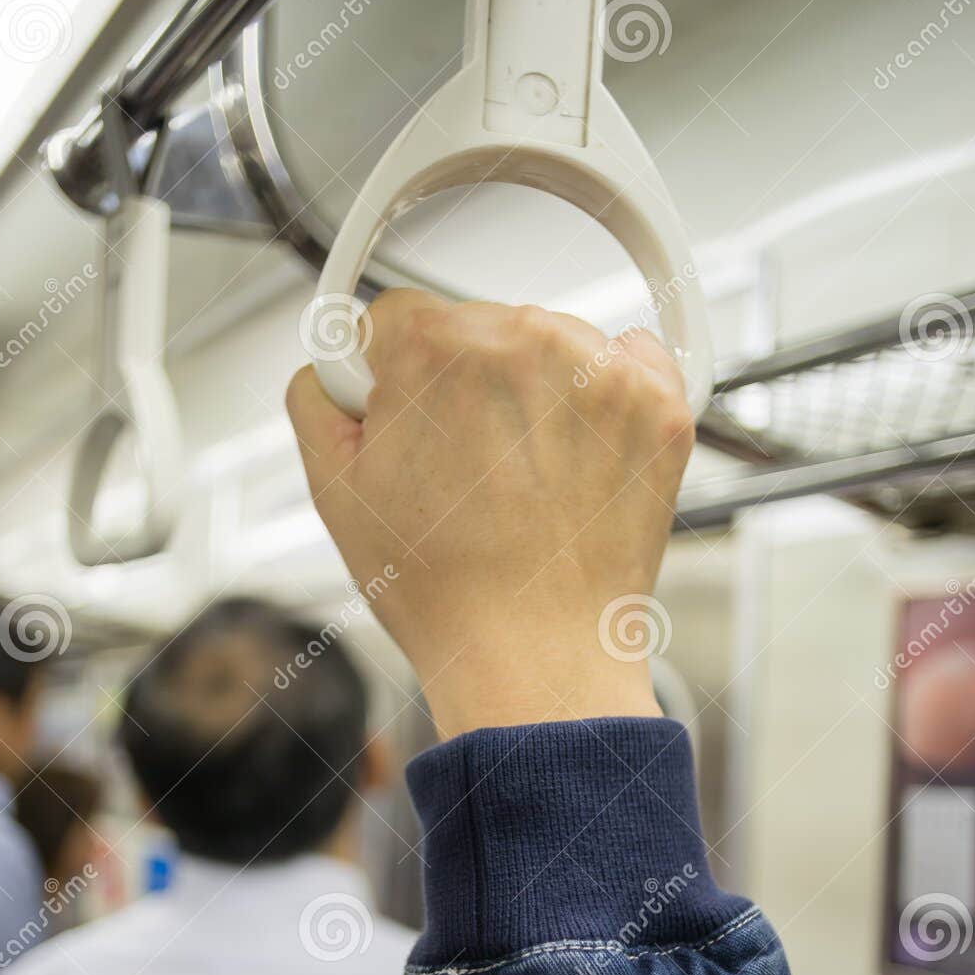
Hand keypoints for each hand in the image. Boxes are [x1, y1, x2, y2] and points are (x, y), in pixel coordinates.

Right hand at [286, 290, 693, 738]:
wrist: (538, 656)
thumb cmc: (446, 591)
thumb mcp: (335, 492)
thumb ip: (316, 397)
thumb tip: (334, 365)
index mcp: (435, 346)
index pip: (398, 318)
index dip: (393, 381)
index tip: (412, 427)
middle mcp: (524, 338)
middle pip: (479, 329)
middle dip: (467, 388)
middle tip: (467, 475)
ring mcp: (600, 369)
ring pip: (551, 347)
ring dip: (537, 395)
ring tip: (525, 483)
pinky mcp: (658, 404)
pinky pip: (627, 365)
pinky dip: (604, 404)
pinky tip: (578, 465)